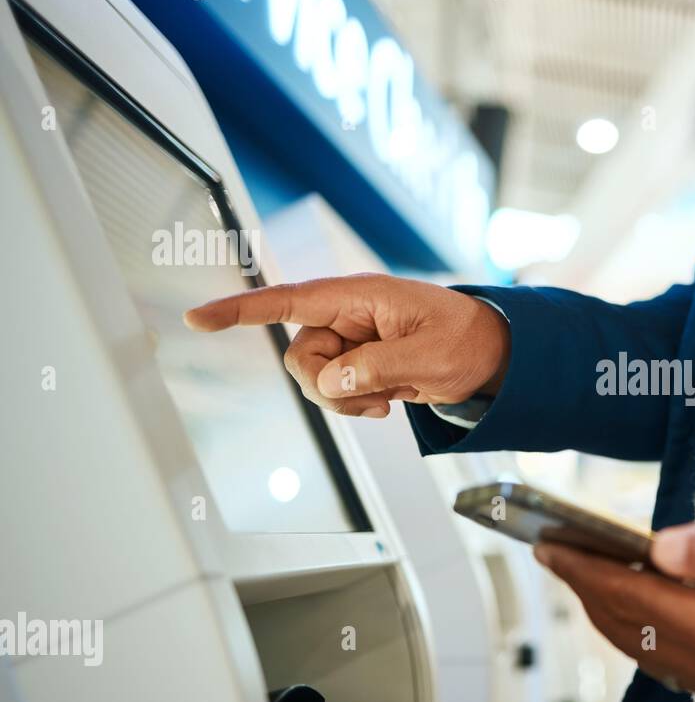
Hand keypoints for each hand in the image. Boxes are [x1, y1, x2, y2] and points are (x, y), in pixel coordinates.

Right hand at [183, 274, 509, 417]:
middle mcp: (347, 314)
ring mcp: (350, 339)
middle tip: (373, 396)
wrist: (491, 354)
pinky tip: (388, 402)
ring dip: (345, 400)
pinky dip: (355, 404)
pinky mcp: (356, 362)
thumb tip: (331, 382)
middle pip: (300, 356)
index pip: (288, 300)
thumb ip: (378, 368)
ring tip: (389, 397)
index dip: (240, 310)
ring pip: (314, 379)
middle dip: (327, 386)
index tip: (198, 318)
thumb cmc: (467, 340)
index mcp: (360, 297)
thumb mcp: (430, 357)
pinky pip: (333, 391)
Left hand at [535, 522, 694, 701]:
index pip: (635, 598)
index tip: (550, 544)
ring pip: (648, 650)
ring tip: (591, 572)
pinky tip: (646, 604)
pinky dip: (645, 629)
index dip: (587, 569)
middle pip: (630, 630)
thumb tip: (660, 547)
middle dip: (588, 590)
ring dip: (612, 612)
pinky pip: (675, 661)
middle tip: (558, 552)